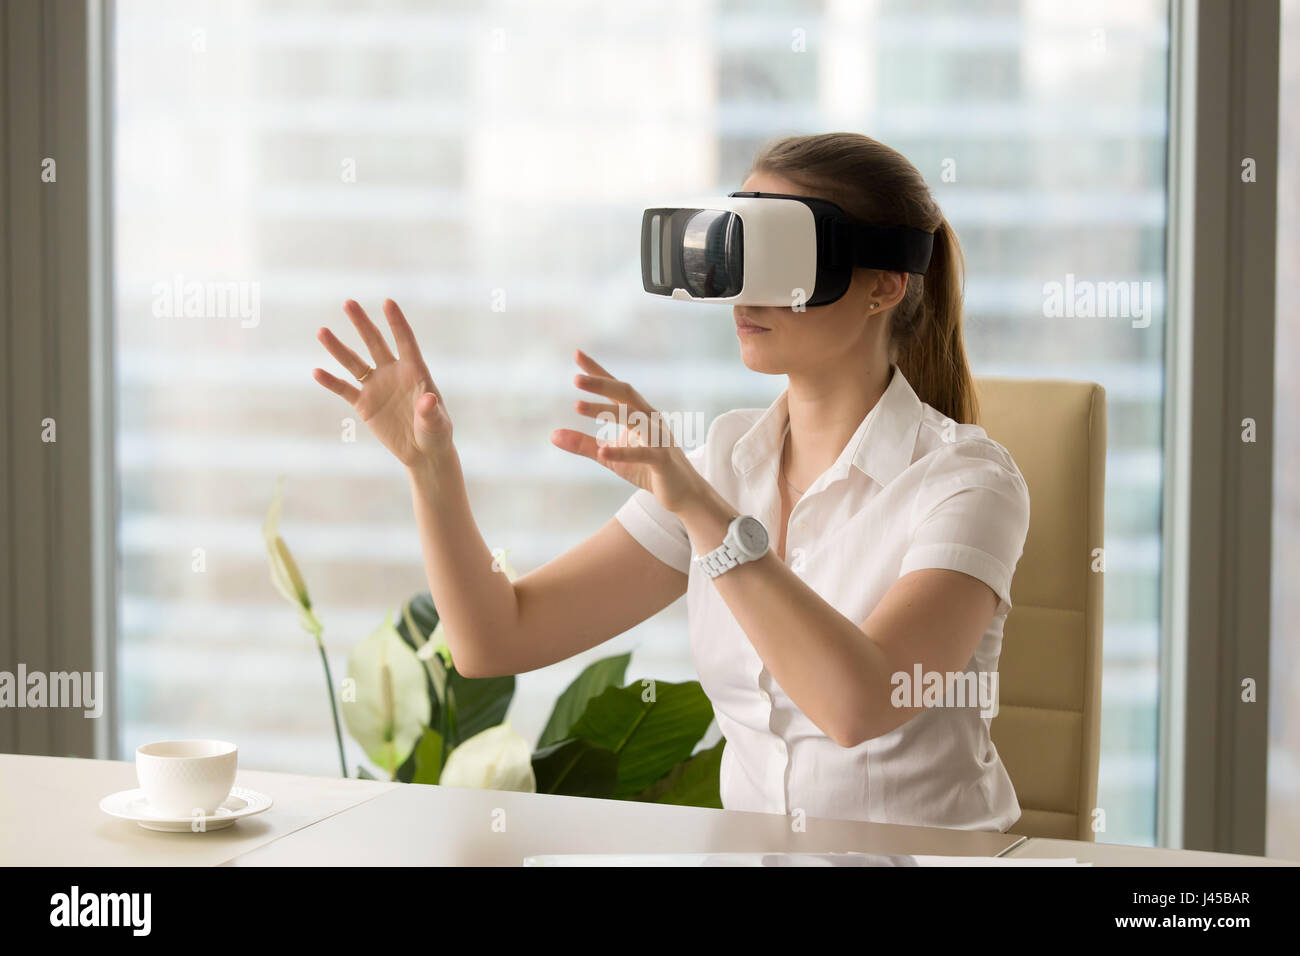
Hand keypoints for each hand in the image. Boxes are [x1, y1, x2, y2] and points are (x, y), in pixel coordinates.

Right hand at [312, 299, 452, 468]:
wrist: (422, 452)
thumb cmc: (435, 434)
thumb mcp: (436, 424)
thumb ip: (430, 411)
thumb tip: (428, 399)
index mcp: (415, 371)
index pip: (405, 342)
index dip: (397, 322)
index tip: (388, 302)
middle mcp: (393, 373)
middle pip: (375, 343)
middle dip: (362, 323)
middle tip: (348, 303)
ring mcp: (376, 387)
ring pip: (354, 362)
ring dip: (338, 348)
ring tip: (322, 331)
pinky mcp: (364, 404)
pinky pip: (344, 389)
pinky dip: (331, 382)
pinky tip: (317, 372)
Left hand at [551, 350, 712, 515]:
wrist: (683, 493)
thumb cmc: (646, 469)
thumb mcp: (610, 456)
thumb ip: (584, 444)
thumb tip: (552, 435)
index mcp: (638, 414)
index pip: (615, 388)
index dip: (597, 371)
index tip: (576, 354)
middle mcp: (649, 419)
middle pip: (626, 394)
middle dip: (601, 384)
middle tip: (575, 379)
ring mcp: (658, 438)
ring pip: (633, 418)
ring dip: (604, 411)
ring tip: (577, 406)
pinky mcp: (662, 460)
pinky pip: (643, 453)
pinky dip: (622, 452)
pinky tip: (603, 451)